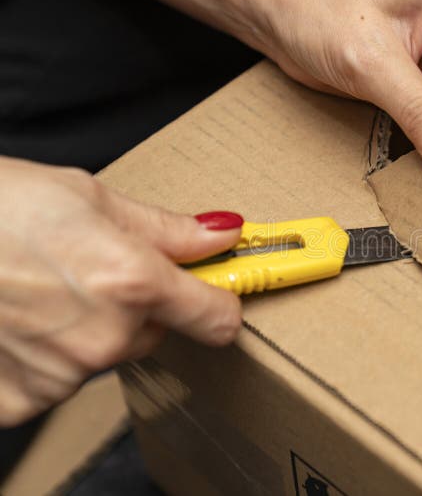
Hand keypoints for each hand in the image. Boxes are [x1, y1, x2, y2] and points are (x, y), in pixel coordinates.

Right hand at [0, 157, 242, 425]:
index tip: (215, 291)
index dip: (219, 301)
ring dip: (87, 330)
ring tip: (40, 291)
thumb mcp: (89, 197)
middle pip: (155, 332)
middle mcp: (103, 338)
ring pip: (105, 355)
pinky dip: (44, 357)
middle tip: (89, 271)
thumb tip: (223, 235)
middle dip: (136, 306)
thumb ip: (167, 229)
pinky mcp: (19, 401)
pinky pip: (58, 381)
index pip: (218, 318)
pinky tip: (16, 323)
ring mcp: (59, 376)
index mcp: (131, 282)